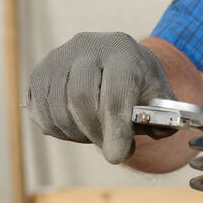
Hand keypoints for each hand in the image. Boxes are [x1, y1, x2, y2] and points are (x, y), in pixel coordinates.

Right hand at [26, 31, 173, 163]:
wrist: (116, 60)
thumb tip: (157, 129)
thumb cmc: (138, 82)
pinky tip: (78, 127)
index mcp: (122, 50)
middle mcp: (88, 47)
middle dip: (96, 133)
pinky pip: (41, 113)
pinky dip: (59, 130)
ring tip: (97, 134)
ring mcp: (59, 57)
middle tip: (110, 146)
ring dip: (78, 135)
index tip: (118, 155)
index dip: (116, 129)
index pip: (115, 92)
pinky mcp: (40, 72)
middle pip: (81, 99)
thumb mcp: (158, 95)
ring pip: (58, 110)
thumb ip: (162, 117)